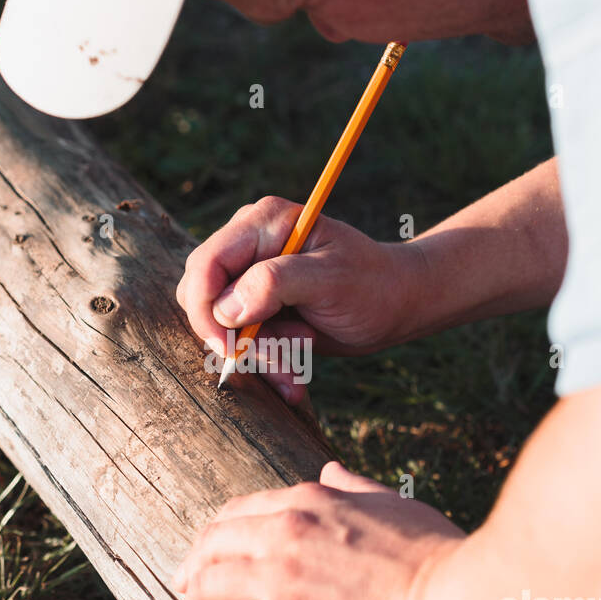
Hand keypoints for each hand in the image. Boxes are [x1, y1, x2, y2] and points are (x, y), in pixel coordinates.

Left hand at [172, 460, 463, 599]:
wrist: (454, 595)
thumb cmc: (437, 553)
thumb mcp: (393, 502)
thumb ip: (354, 486)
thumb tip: (331, 469)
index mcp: (310, 498)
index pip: (235, 514)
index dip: (210, 546)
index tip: (202, 572)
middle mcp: (285, 527)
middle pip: (207, 550)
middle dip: (188, 585)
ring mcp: (280, 572)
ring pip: (202, 595)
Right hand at [176, 197, 416, 403]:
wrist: (396, 304)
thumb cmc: (373, 284)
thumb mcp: (331, 279)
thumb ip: (276, 283)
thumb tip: (226, 307)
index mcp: (263, 223)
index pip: (206, 264)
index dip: (207, 309)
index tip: (230, 348)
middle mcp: (248, 244)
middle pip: (204, 297)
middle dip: (236, 339)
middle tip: (281, 360)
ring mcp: (249, 275)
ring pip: (221, 326)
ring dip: (258, 356)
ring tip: (299, 364)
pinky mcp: (256, 305)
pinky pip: (241, 341)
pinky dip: (267, 361)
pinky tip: (295, 376)